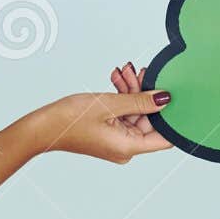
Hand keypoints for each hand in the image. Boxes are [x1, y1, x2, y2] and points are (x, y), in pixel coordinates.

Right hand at [32, 67, 172, 163]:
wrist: (40, 126)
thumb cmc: (69, 119)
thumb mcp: (110, 104)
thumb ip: (141, 101)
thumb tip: (166, 98)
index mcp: (130, 146)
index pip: (166, 137)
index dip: (174, 116)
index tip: (179, 96)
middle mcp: (126, 147)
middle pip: (150, 119)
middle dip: (146, 93)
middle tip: (142, 72)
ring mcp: (118, 140)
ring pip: (136, 112)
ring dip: (132, 91)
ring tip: (126, 71)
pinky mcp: (109, 132)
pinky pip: (124, 114)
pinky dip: (122, 97)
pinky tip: (118, 79)